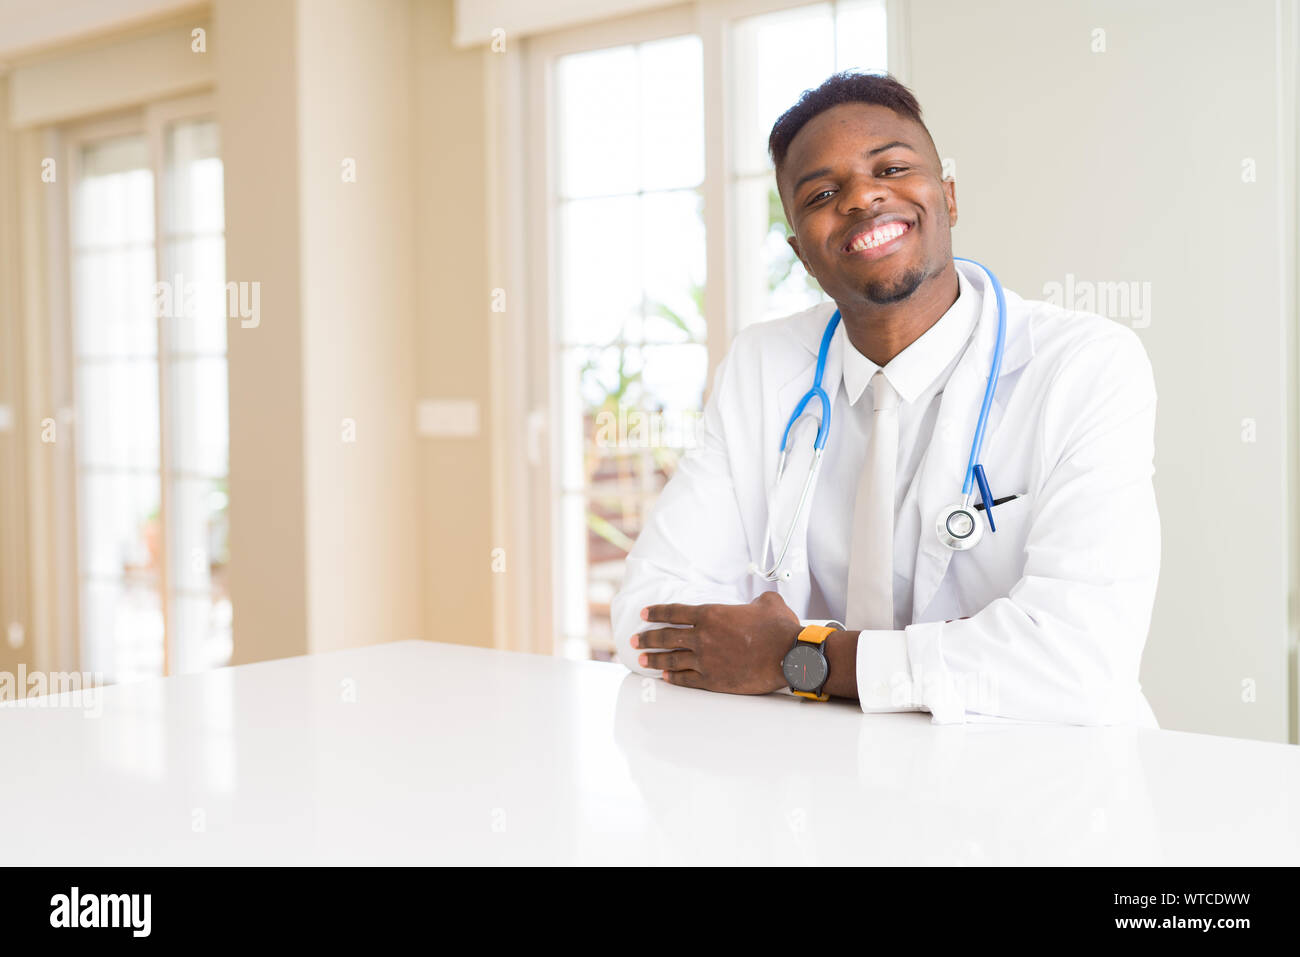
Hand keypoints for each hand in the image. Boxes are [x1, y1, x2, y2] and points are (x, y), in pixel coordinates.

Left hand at [632, 592, 801, 694]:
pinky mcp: (713, 681)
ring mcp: (705, 660)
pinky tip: (665, 678)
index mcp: (711, 614)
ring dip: (654, 660)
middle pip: (666, 636)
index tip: (644, 615)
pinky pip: (686, 679)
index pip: (674, 612)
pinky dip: (673, 678)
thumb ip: (756, 601)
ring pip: (672, 660)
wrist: (789, 655)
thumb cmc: (780, 628)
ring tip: (642, 660)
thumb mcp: (767, 603)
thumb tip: (758, 603)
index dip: (656, 613)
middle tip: (633, 641)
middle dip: (647, 638)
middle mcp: (702, 637)